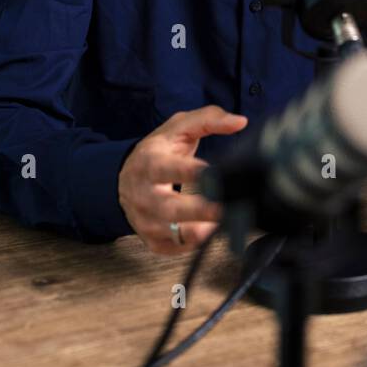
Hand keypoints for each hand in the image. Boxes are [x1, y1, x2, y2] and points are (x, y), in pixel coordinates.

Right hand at [118, 106, 248, 254]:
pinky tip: (213, 234)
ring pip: (172, 233)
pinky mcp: (152, 239)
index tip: (216, 172)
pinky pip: (175, 248)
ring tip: (228, 224)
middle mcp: (144, 194)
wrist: (126, 177)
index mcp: (150, 163)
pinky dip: (195, 245)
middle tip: (226, 208)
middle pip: (170, 208)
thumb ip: (209, 119)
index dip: (192, 172)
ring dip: (201, 232)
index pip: (168, 169)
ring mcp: (146, 220)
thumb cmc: (159, 151)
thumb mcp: (178, 127)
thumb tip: (240, 122)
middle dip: (199, 211)